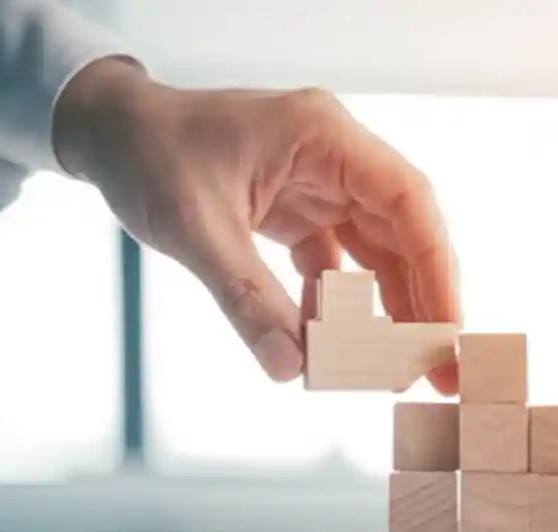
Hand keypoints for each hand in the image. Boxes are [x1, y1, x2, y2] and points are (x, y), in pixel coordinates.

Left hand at [53, 59, 459, 391]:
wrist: (111, 134)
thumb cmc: (147, 155)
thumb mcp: (193, 228)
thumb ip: (246, 298)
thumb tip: (289, 367)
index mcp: (321, 136)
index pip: (406, 200)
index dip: (435, 267)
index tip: (447, 330)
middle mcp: (333, 156)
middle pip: (404, 231)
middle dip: (424, 300)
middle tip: (440, 371)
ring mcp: (320, 183)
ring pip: (378, 250)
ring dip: (388, 309)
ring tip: (397, 368)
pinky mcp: (300, 209)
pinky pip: (337, 263)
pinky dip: (338, 306)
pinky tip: (333, 345)